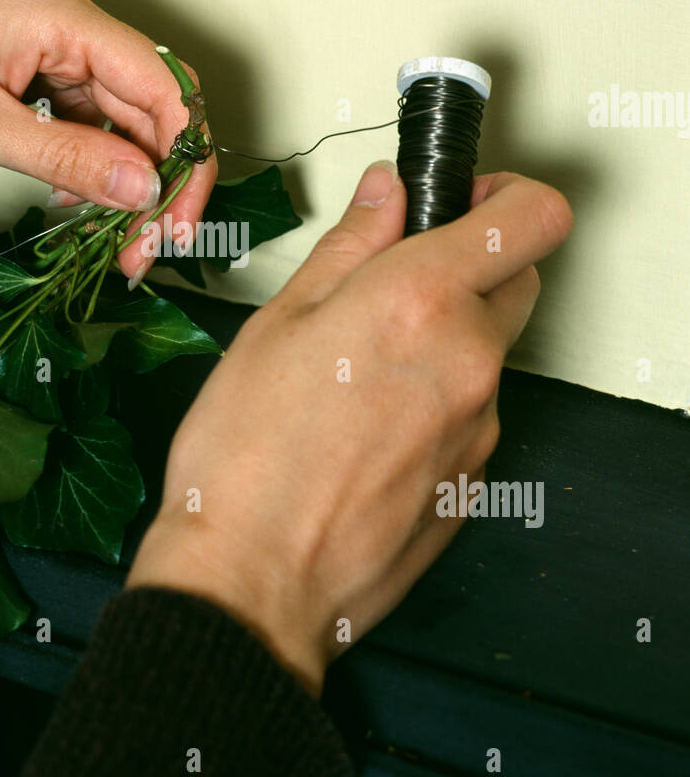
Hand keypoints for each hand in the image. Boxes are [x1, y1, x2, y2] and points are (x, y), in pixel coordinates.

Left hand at [0, 0, 216, 280]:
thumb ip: (65, 156)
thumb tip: (142, 187)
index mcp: (55, 11)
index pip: (158, 82)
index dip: (181, 155)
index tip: (176, 220)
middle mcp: (57, 20)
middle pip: (144, 102)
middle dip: (154, 178)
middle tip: (146, 248)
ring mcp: (38, 45)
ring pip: (113, 118)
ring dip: (120, 179)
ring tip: (112, 240)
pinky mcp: (17, 71)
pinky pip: (76, 120)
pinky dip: (83, 165)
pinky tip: (72, 204)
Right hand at [126, 161, 573, 696]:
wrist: (254, 581)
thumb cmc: (244, 456)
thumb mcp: (278, 323)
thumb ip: (349, 247)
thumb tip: (387, 194)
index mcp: (419, 302)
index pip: (532, 218)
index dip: (509, 195)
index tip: (466, 201)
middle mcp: (469, 361)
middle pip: (522, 279)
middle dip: (476, 264)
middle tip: (401, 282)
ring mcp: (481, 426)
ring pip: (490, 353)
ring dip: (449, 341)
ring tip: (361, 375)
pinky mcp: (474, 479)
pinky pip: (474, 415)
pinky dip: (439, 404)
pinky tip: (369, 430)